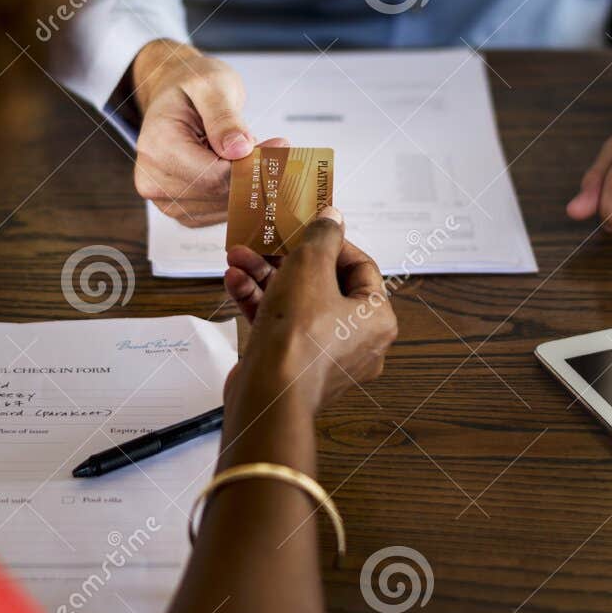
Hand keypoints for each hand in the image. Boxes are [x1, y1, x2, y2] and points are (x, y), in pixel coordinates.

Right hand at [130, 40, 281, 226]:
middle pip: (219, 193)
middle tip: (277, 149)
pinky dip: (239, 194)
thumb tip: (240, 150)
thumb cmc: (191, 86)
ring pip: (223, 208)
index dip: (252, 164)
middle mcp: (153, 178)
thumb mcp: (212, 84)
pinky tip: (242, 169)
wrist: (175, 94)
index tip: (280, 146)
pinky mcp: (180, 209)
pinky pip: (220, 214)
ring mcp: (164, 198)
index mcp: (157, 144)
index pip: (213, 175)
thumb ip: (225, 117)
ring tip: (255, 153)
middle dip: (253, 174)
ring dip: (249, 185)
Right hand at [224, 208, 397, 412]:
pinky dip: (260, 304)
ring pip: (296, 305)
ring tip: (239, 259)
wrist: (269, 394)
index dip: (332, 243)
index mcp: (377, 318)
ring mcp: (325, 357)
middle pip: (322, 285)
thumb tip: (333, 218)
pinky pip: (281, 327)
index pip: (361, 268)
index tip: (308, 229)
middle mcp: (357, 341)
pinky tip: (234, 283)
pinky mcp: (295, 367)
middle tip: (264, 243)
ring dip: (265, 278)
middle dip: (285, 260)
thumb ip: (322, 237)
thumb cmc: (299, 336)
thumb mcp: (309, 266)